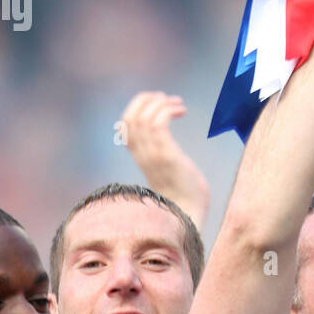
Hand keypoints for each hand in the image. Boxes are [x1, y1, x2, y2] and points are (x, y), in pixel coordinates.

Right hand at [119, 91, 210, 228]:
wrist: (188, 215)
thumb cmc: (184, 195)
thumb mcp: (170, 169)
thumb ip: (163, 155)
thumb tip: (167, 146)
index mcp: (140, 156)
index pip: (125, 125)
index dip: (138, 107)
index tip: (158, 103)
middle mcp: (142, 155)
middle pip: (130, 117)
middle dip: (147, 100)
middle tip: (167, 99)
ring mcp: (153, 155)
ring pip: (143, 118)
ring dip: (161, 103)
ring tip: (178, 104)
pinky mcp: (166, 156)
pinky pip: (157, 124)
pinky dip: (167, 111)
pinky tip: (182, 111)